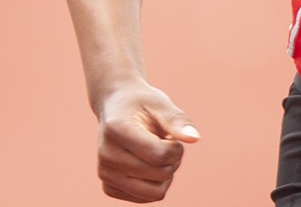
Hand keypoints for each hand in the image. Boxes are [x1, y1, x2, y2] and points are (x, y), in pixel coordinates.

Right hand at [95, 79, 199, 201]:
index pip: (159, 155)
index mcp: (116, 130)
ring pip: (154, 193)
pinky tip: (147, 165)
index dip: (176, 148)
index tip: (171, 135)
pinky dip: (154, 184)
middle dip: (173, 160)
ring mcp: (105, 173)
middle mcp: (106, 155)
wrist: (116, 107)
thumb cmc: (141, 104)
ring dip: (165, 175)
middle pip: (161, 174)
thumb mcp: (160, 104)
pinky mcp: (108, 187)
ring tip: (157, 155)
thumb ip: (177, 121)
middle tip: (164, 142)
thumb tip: (194, 138)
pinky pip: (146, 198)